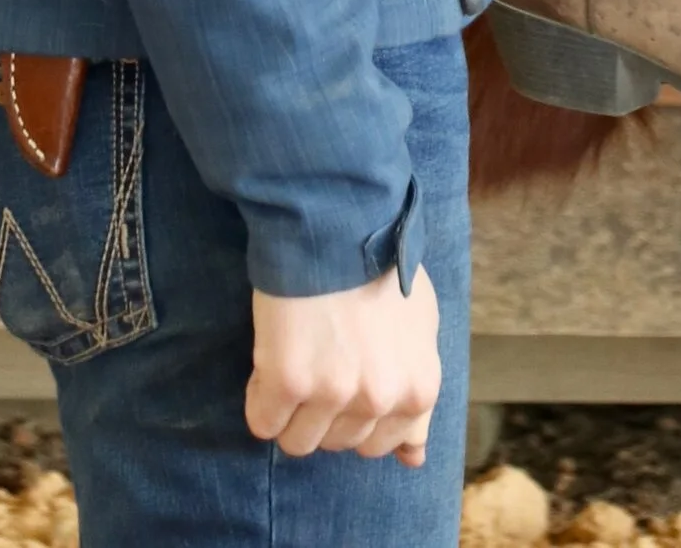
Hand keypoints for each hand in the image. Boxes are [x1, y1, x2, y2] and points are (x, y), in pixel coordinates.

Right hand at [246, 264, 440, 465]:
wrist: (335, 222)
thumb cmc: (378, 269)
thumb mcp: (420, 328)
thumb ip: (416, 390)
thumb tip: (414, 458)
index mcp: (417, 390)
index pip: (381, 446)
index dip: (356, 416)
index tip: (346, 386)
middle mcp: (380, 399)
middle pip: (338, 444)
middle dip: (325, 414)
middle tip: (319, 363)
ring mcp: (335, 393)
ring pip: (298, 442)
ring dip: (290, 412)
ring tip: (294, 361)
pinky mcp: (289, 381)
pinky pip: (263, 422)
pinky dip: (260, 400)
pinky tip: (269, 364)